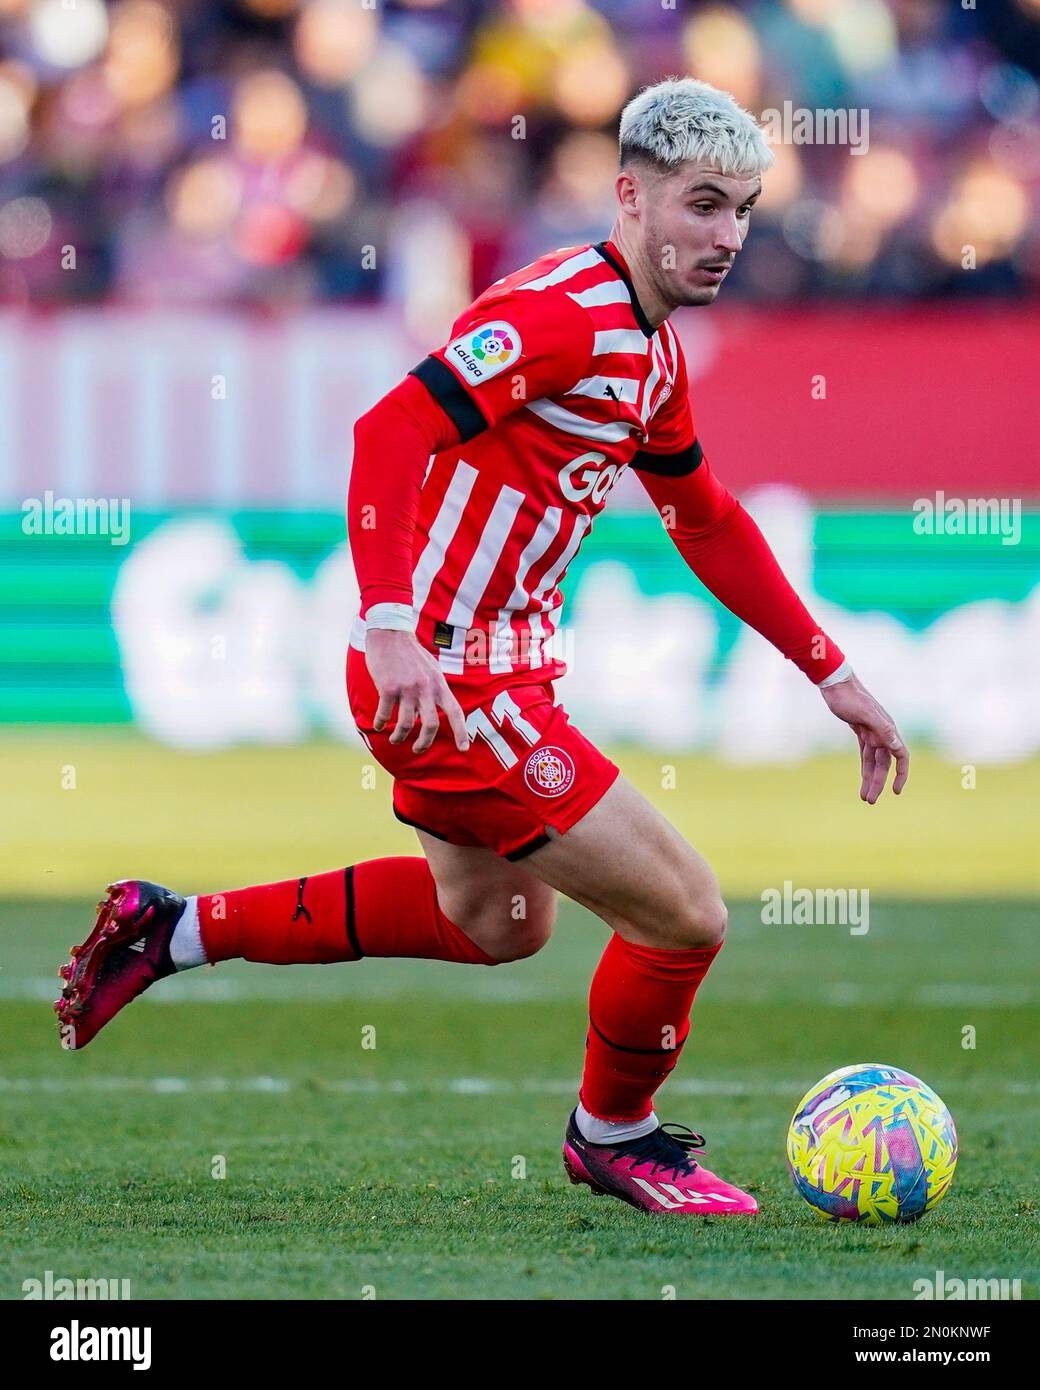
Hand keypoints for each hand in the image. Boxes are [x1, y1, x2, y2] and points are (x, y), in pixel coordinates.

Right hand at [364, 628, 468, 754]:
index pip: (455, 712)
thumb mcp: (432, 670)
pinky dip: (381, 724)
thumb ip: (436, 689)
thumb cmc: (411, 653)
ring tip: (395, 739)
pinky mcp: (388, 688)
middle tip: (417, 750)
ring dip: (399, 737)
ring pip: (406, 724)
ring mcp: (407, 689)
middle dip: (423, 743)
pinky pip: (384, 714)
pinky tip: (378, 726)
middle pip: (430, 725)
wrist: (391, 633)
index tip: (464, 749)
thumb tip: (437, 709)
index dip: (461, 732)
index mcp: (439, 685)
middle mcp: (425, 689)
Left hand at [819, 672, 908, 803]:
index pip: (901, 757)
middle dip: (878, 783)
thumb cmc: (850, 697)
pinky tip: (863, 780)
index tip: (896, 791)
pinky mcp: (861, 731)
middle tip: (870, 801)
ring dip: (870, 779)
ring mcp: (872, 732)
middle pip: (884, 764)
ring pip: (874, 762)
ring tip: (865, 797)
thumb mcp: (865, 714)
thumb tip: (899, 746)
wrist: (836, 684)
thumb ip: (883, 729)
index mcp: (887, 730)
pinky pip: (866, 754)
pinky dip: (865, 768)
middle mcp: (883, 733)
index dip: (901, 774)